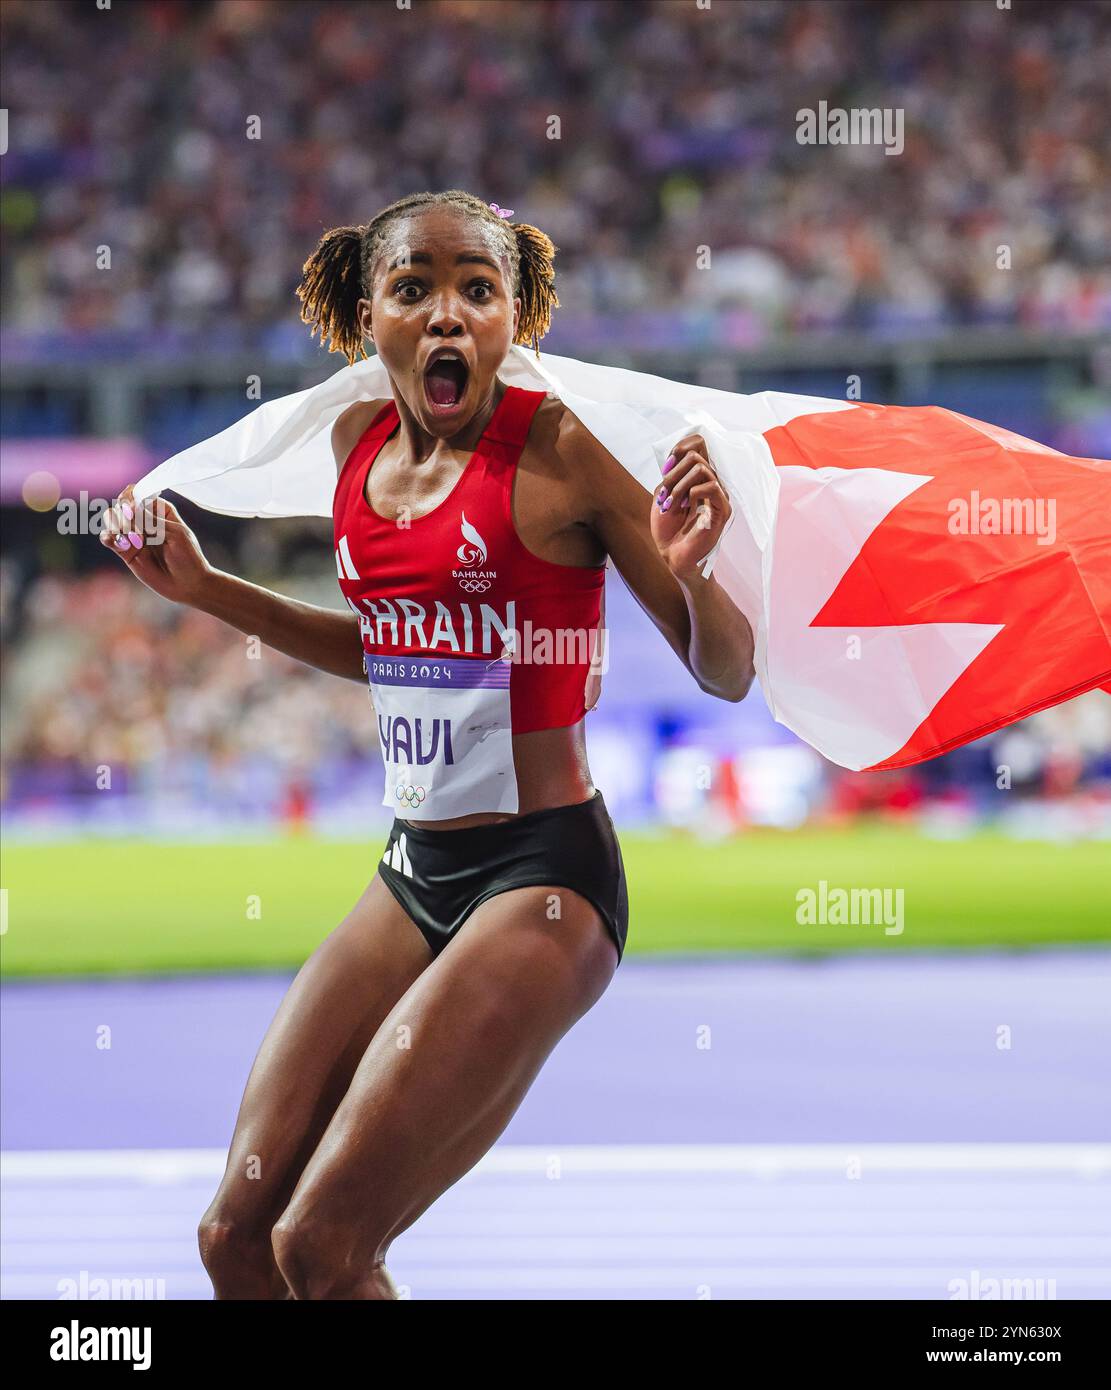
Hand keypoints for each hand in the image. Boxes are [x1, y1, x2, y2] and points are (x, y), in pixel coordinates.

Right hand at [99, 485, 215, 604]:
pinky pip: (107, 538)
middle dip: (124, 515)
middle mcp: (143, 519)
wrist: (187, 584)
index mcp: (159, 510)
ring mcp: (133, 534)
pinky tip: (117, 542)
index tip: (133, 508)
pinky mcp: (125, 550)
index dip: (130, 497)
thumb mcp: (175, 534)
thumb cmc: (188, 557)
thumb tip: (129, 508)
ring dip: (117, 526)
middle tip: (138, 533)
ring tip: (134, 541)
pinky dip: (107, 537)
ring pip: (111, 518)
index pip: (136, 493)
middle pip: (121, 504)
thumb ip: (151, 521)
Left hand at [650, 434, 731, 582]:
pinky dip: (693, 492)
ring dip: (679, 485)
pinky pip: (711, 486)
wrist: (672, 555)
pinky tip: (685, 506)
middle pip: (696, 455)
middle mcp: (711, 482)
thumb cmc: (668, 528)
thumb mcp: (663, 494)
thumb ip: (671, 474)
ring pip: (701, 468)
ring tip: (671, 504)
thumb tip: (680, 455)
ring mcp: (718, 495)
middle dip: (673, 473)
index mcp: (698, 478)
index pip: (700, 444)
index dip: (680, 447)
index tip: (665, 468)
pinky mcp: (722, 509)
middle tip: (664, 495)